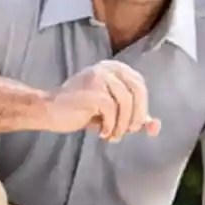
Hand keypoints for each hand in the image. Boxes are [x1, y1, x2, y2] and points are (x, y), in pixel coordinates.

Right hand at [43, 61, 161, 141]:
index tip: (135, 126)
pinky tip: (102, 132)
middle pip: (137, 91)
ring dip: (123, 124)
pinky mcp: (92, 91)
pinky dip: (111, 125)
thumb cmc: (79, 110)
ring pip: (126, 102)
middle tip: (127, 132)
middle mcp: (108, 68)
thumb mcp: (111, 112)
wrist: (48, 111)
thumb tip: (156, 126)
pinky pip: (112, 110)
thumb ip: (133, 116)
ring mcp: (100, 78)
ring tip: (112, 135)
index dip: (142, 107)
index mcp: (114, 68)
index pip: (139, 86)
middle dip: (136, 116)